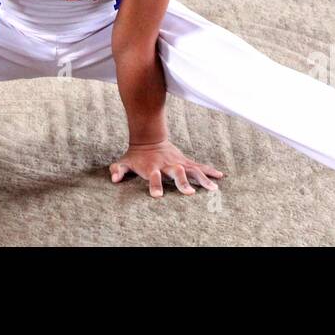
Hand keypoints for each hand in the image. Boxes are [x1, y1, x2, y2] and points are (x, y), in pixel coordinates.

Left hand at [109, 139, 223, 197]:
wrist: (149, 138)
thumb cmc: (136, 155)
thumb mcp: (125, 161)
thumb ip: (118, 169)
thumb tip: (114, 178)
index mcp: (152, 167)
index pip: (153, 176)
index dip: (154, 185)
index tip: (157, 196)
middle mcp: (167, 164)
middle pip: (176, 173)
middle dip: (182, 182)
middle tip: (189, 193)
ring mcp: (178, 162)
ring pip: (192, 170)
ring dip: (203, 179)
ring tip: (213, 189)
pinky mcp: (185, 161)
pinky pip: (199, 166)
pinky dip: (210, 171)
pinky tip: (220, 176)